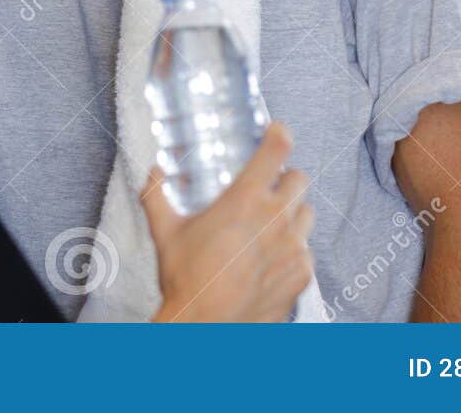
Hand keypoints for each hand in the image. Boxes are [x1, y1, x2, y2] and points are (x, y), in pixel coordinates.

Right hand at [143, 121, 315, 321]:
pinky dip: (294, 250)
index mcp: (244, 201)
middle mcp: (275, 220)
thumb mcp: (164, 232)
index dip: (279, 135)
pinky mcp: (302, 276)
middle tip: (270, 185)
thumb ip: (156, 195)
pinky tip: (274, 258)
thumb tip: (153, 172)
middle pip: (300, 179)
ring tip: (273, 223)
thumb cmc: (185, 279)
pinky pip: (307, 252)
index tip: (276, 132)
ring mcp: (293, 249)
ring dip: (293, 213)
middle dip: (286, 178)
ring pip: (307, 215)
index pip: (276, 151)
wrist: (204, 329)